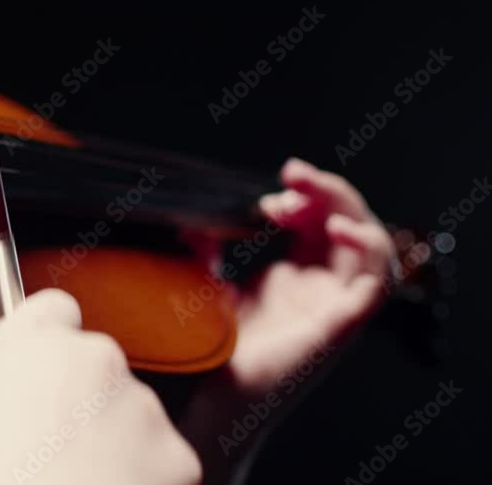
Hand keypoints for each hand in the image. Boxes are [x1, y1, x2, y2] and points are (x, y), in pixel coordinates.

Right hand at [0, 289, 201, 484]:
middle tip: (51, 451)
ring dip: (114, 444)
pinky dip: (143, 482)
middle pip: (95, 369)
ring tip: (75, 484)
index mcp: (34, 341)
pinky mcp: (175, 453)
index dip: (48, 343)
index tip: (43, 371)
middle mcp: (93, 358)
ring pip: (131, 417)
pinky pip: (160, 464)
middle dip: (82, 403)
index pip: (54, 311)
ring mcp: (140, 404)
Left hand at [179, 158, 394, 482]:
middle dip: (324, 190)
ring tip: (313, 194)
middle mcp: (321, 286)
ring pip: (371, 244)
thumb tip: (192, 222)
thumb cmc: (216, 349)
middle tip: (293, 174)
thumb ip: (207, 252)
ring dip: (348, 209)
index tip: (270, 193)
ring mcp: (334, 304)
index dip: (304, 196)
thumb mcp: (209, 286)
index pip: (318, 220)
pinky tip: (337, 228)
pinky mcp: (341, 325)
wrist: (215, 395)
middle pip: (346, 222)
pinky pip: (378, 283)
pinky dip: (368, 247)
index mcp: (295, 274)